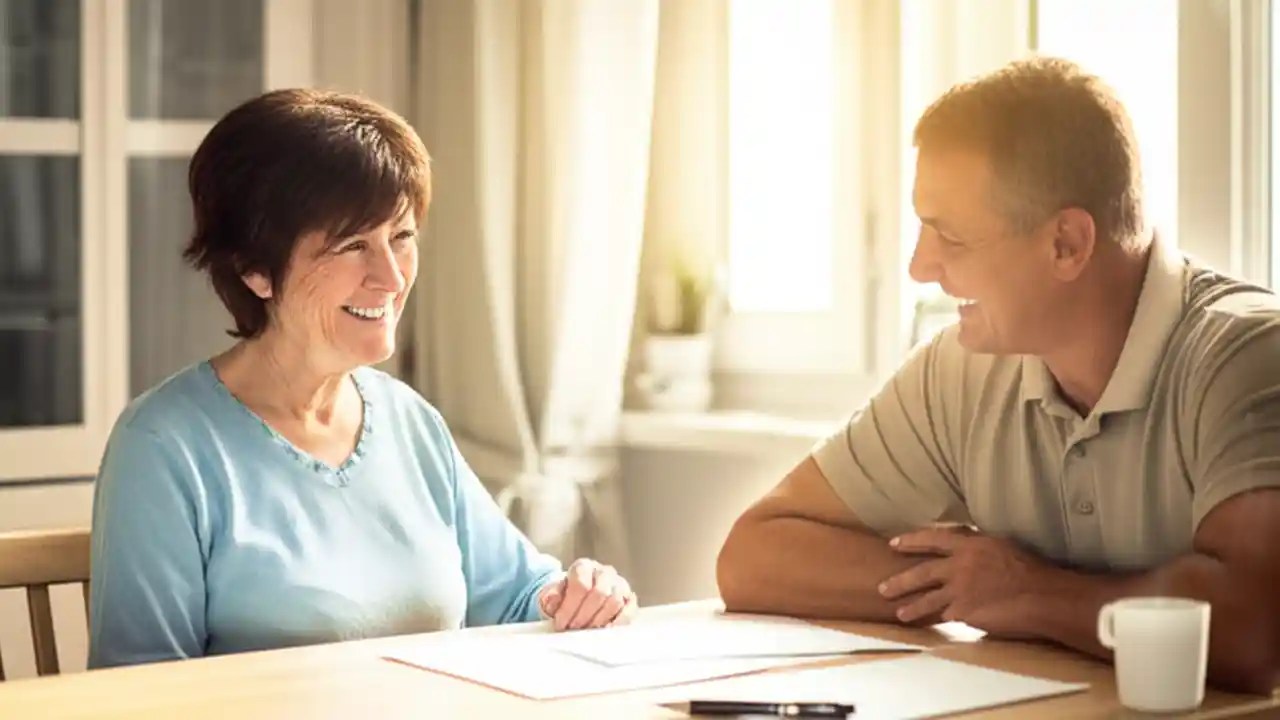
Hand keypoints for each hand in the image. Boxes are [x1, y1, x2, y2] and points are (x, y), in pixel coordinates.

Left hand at [538, 558, 637, 630]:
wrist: (578, 599)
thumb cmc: (565, 598)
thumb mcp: (552, 595)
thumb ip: (551, 597)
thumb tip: (552, 599)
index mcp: (583, 567)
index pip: (581, 584)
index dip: (570, 607)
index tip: (561, 623)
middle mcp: (604, 572)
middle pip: (600, 593)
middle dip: (584, 615)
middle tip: (574, 629)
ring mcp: (619, 584)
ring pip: (615, 601)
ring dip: (599, 620)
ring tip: (586, 631)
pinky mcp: (629, 599)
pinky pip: (629, 611)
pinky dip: (618, 623)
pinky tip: (605, 631)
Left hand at [878, 528, 1050, 637]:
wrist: (1041, 596)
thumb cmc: (1029, 570)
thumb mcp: (1001, 546)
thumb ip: (978, 547)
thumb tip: (966, 547)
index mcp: (969, 546)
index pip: (932, 539)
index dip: (911, 540)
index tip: (893, 543)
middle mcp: (959, 567)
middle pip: (921, 572)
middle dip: (900, 581)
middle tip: (882, 587)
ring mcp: (959, 591)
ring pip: (928, 600)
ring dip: (912, 607)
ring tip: (900, 613)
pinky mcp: (964, 613)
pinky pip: (948, 616)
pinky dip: (941, 620)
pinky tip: (932, 626)